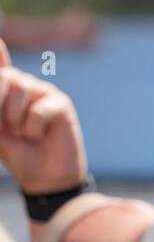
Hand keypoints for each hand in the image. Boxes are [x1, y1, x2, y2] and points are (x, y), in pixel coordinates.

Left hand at [0, 38, 87, 194]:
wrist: (44, 177)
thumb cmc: (17, 154)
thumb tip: (2, 80)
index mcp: (6, 91)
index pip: (0, 65)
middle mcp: (25, 86)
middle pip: (5, 76)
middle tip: (4, 127)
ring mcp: (44, 92)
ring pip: (21, 90)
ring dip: (15, 120)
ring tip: (25, 134)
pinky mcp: (60, 104)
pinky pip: (39, 109)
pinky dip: (33, 128)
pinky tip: (39, 135)